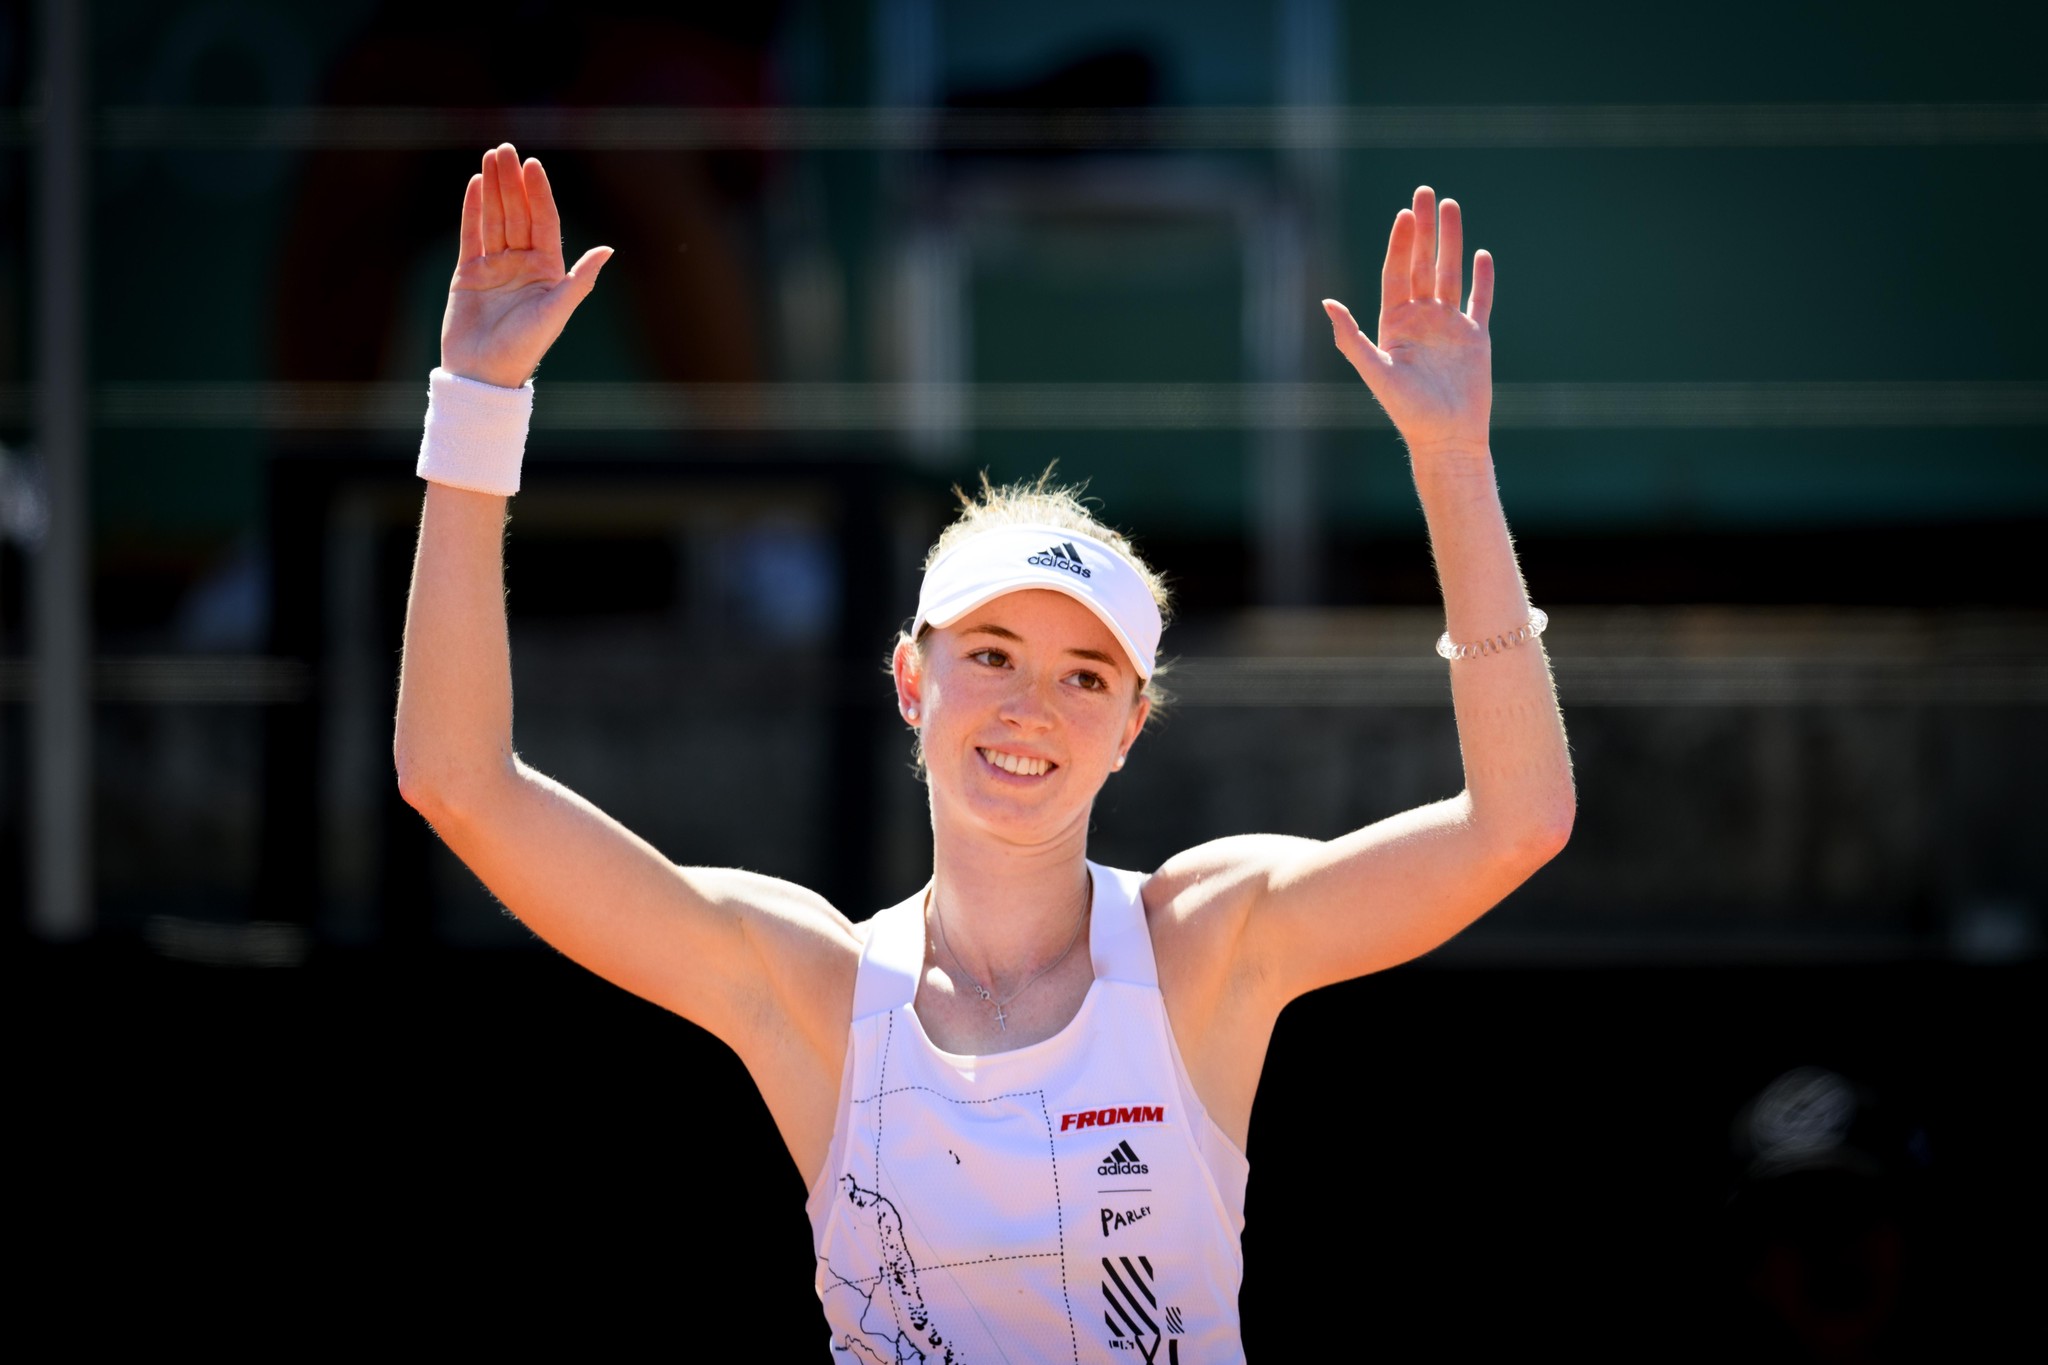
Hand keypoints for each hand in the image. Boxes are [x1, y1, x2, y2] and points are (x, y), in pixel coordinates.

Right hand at [440, 143, 612, 388]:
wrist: (484, 373)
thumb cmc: (525, 348)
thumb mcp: (556, 311)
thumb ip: (579, 279)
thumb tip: (608, 249)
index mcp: (547, 271)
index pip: (544, 222)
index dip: (539, 193)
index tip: (534, 165)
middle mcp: (523, 264)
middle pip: (518, 213)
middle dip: (513, 182)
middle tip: (507, 149)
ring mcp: (496, 267)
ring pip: (495, 218)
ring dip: (494, 188)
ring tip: (491, 156)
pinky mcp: (469, 273)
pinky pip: (472, 235)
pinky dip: (472, 209)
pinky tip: (475, 184)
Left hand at [1324, 186, 1492, 456]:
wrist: (1446, 437)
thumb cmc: (1408, 411)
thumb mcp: (1375, 372)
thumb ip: (1351, 337)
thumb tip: (1326, 303)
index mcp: (1394, 325)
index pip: (1397, 273)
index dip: (1400, 243)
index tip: (1405, 214)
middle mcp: (1420, 320)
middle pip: (1422, 264)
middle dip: (1424, 229)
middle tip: (1425, 192)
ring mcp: (1449, 326)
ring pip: (1449, 273)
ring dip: (1451, 241)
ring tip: (1451, 206)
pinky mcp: (1475, 337)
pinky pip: (1479, 301)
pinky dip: (1482, 279)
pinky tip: (1482, 255)